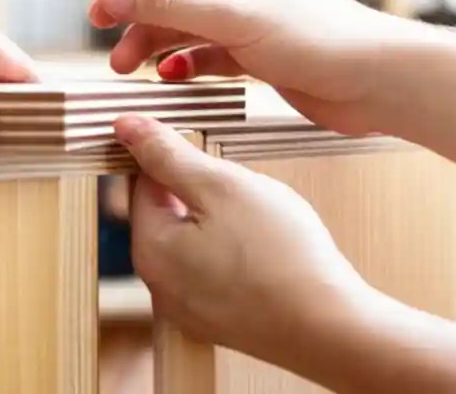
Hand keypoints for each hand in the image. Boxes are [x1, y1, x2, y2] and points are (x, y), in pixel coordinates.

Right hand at [88, 0, 417, 133]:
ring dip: (148, 37)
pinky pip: (199, 50)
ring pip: (178, 17)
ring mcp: (243, 13)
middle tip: (100, 25)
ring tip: (124, 65)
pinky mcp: (250, 51)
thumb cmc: (318, 36)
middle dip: (132, 0)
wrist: (373, 84)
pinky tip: (168, 75)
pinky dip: (179, 60)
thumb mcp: (233, 16)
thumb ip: (167, 4)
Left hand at [114, 115, 377, 366]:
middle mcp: (160, 286)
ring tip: (262, 223)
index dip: (175, 158)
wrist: (331, 328)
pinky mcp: (220, 323)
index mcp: (150, 249)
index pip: (142, 183)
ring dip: (221, 221)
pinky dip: (235, 252)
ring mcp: (190, 310)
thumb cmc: (281, 254)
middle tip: (247, 192)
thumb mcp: (222, 185)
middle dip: (204, 193)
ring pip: (194, 241)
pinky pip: (215, 271)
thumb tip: (125, 127)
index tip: (210, 153)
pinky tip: (268, 252)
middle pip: (168, 215)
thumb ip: (169, 155)